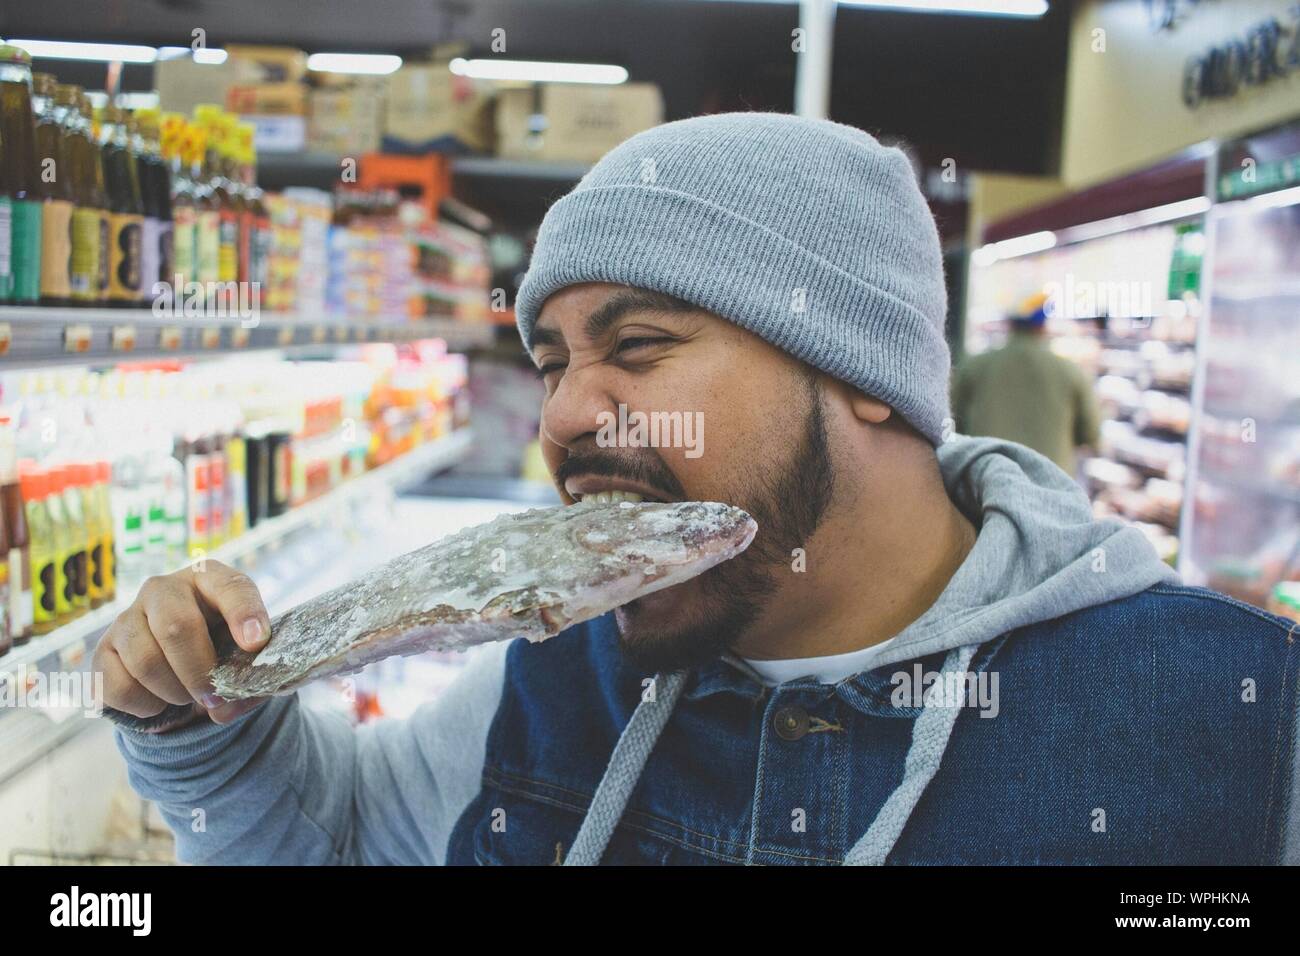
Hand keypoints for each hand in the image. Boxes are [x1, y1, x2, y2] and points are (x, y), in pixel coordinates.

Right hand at [94, 561, 272, 729]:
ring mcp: (126, 617)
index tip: (255, 643)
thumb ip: (249, 677)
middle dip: (200, 673)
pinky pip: (118, 687)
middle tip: (214, 697)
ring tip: (187, 696)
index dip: (244, 614)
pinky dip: (146, 706)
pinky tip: (159, 700)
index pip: (230, 587)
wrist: (176, 657)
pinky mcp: (102, 650)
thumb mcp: (244, 650)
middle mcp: (162, 589)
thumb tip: (224, 709)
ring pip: (146, 662)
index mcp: (209, 578)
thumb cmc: (219, 644)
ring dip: (174, 693)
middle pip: (176, 628)